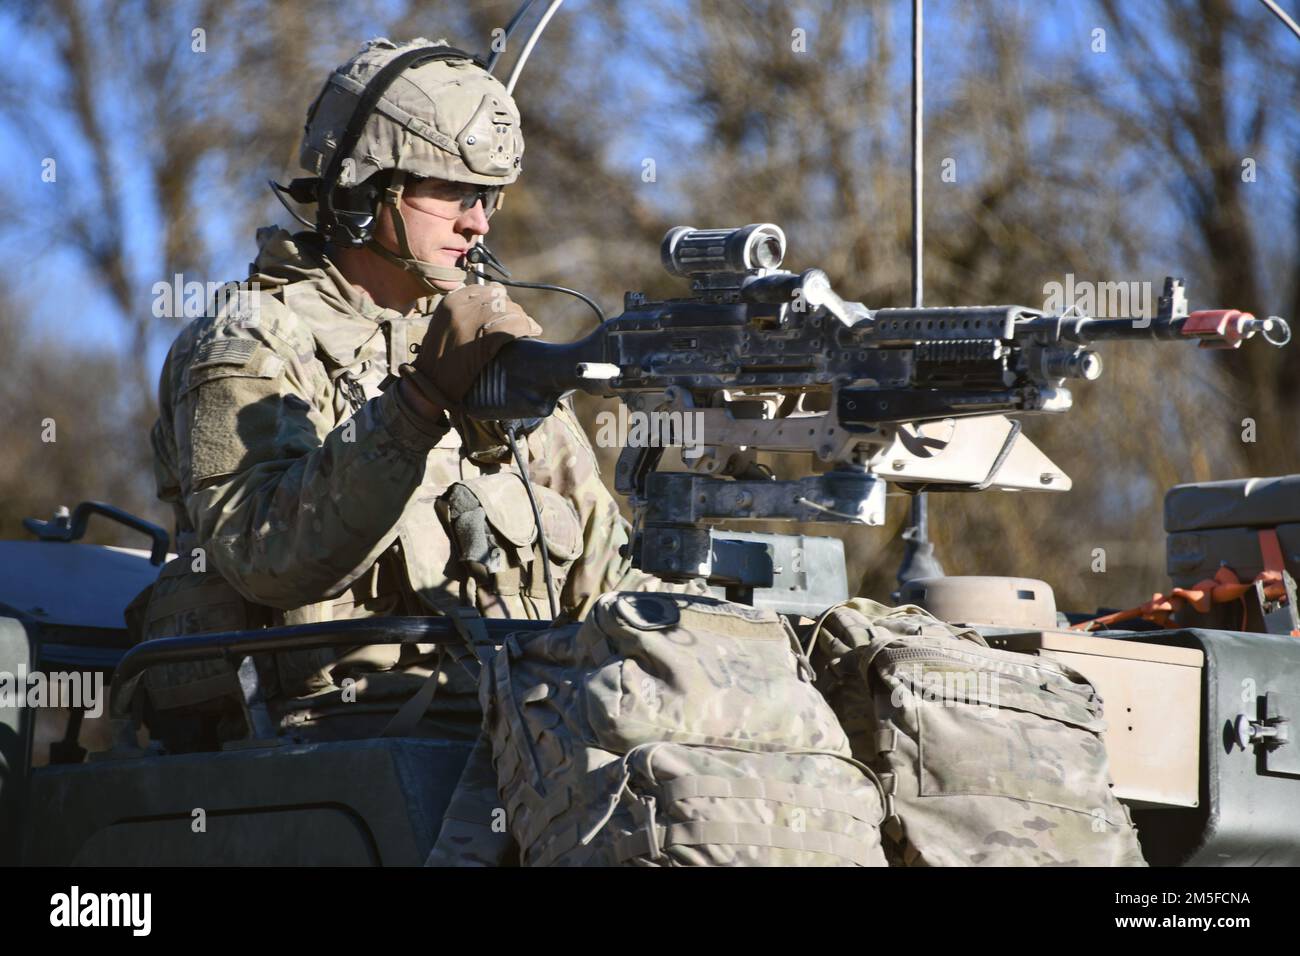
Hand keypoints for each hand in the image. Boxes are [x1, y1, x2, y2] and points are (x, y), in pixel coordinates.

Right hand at [400, 282, 541, 416]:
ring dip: (522, 320)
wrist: (429, 385)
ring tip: (529, 328)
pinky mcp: (483, 339)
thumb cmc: (439, 359)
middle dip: (514, 310)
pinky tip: (531, 333)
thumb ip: (465, 312)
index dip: (502, 300)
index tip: (509, 311)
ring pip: (509, 310)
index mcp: (451, 301)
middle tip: (522, 323)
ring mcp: (473, 322)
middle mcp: (462, 306)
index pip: (487, 290)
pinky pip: (513, 326)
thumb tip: (495, 302)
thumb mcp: (445, 326)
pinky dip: (525, 328)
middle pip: (501, 299)